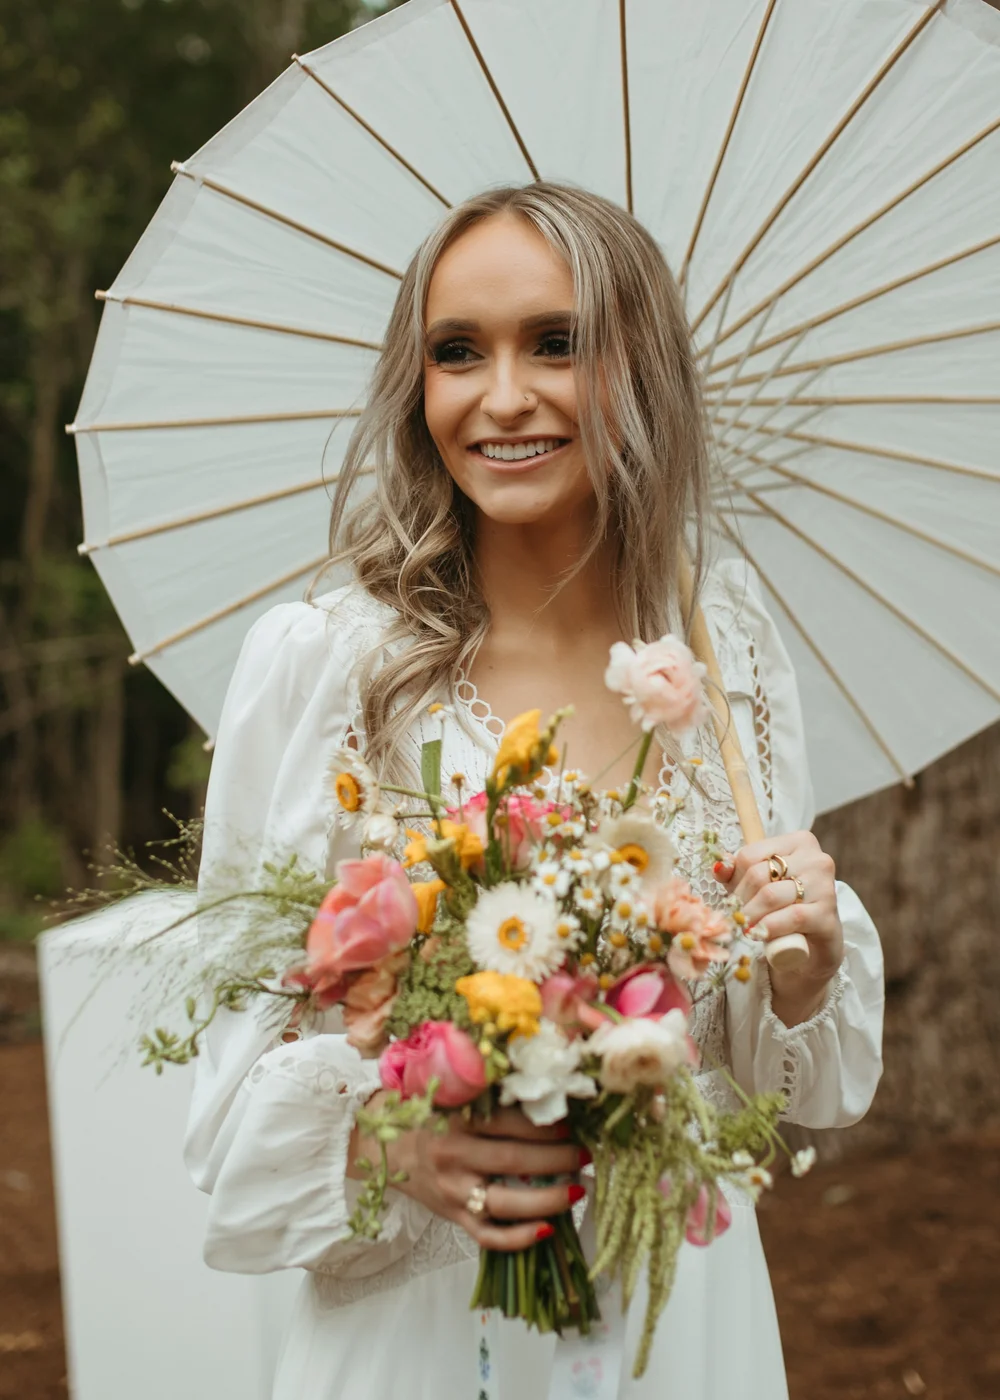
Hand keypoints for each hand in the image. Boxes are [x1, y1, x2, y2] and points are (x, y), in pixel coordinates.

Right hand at [347, 1099, 584, 1250]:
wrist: (387, 1148)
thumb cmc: (430, 1115)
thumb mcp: (452, 1095)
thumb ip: (488, 1093)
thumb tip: (543, 1091)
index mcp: (456, 1119)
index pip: (509, 1122)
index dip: (545, 1125)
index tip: (573, 1123)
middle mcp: (454, 1155)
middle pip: (514, 1160)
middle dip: (558, 1159)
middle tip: (587, 1155)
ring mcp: (454, 1191)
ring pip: (505, 1203)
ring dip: (547, 1200)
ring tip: (578, 1190)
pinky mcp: (453, 1217)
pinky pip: (487, 1236)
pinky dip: (518, 1239)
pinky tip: (547, 1231)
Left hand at [714, 831, 843, 1025]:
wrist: (814, 947)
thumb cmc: (784, 908)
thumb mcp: (758, 887)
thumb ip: (737, 873)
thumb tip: (719, 866)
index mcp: (800, 842)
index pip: (751, 854)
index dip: (735, 878)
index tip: (732, 896)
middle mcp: (816, 859)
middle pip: (759, 874)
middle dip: (740, 898)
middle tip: (733, 915)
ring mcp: (825, 886)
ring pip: (771, 895)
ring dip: (750, 914)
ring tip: (742, 926)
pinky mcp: (827, 915)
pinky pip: (791, 917)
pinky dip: (769, 927)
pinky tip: (759, 934)